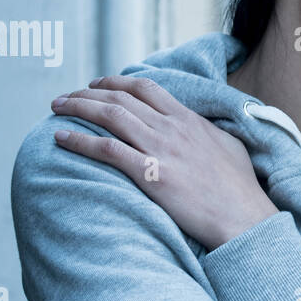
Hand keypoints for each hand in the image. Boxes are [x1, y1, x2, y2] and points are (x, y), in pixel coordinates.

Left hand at [49, 74, 278, 250]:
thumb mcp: (230, 147)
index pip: (146, 88)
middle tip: (65, 97)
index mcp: (189, 119)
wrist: (244, 218)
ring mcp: (161, 150)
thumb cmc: (240, 189)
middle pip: (120, 99)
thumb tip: (203, 128)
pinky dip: (80, 140)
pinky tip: (61, 138)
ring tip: (56, 109)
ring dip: (77, 108)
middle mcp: (172, 128)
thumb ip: (210, 132)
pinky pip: (107, 150)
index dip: (116, 82)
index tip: (97, 85)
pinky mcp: (151, 174)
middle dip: (86, 93)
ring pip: (110, 117)